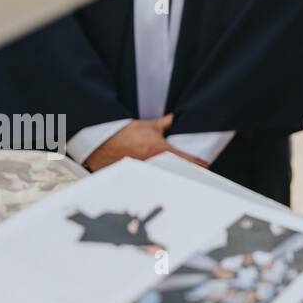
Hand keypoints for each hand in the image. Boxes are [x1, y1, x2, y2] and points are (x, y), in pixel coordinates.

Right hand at [84, 115, 208, 171]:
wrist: (98, 141)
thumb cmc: (122, 132)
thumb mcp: (147, 126)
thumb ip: (164, 124)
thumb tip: (175, 118)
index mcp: (158, 149)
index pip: (184, 159)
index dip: (197, 163)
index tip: (204, 166)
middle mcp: (151, 162)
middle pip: (175, 172)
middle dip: (184, 173)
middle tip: (194, 175)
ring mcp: (141, 172)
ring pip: (161, 179)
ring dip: (169, 179)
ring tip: (177, 181)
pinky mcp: (130, 178)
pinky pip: (144, 182)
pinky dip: (151, 183)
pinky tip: (156, 184)